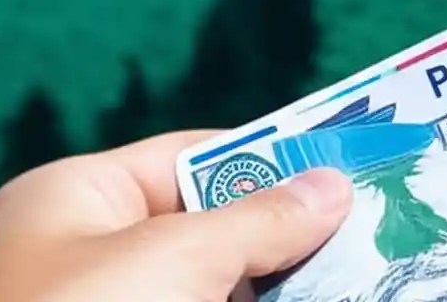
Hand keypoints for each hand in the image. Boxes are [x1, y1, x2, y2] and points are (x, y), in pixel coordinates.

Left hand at [0, 131, 352, 301]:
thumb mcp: (177, 258)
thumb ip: (260, 219)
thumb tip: (333, 186)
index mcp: (77, 201)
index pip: (193, 158)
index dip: (272, 158)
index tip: (348, 165)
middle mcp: (92, 258)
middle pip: (214, 227)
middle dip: (290, 231)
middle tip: (368, 227)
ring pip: (221, 286)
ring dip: (286, 283)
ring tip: (362, 271)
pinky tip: (320, 296)